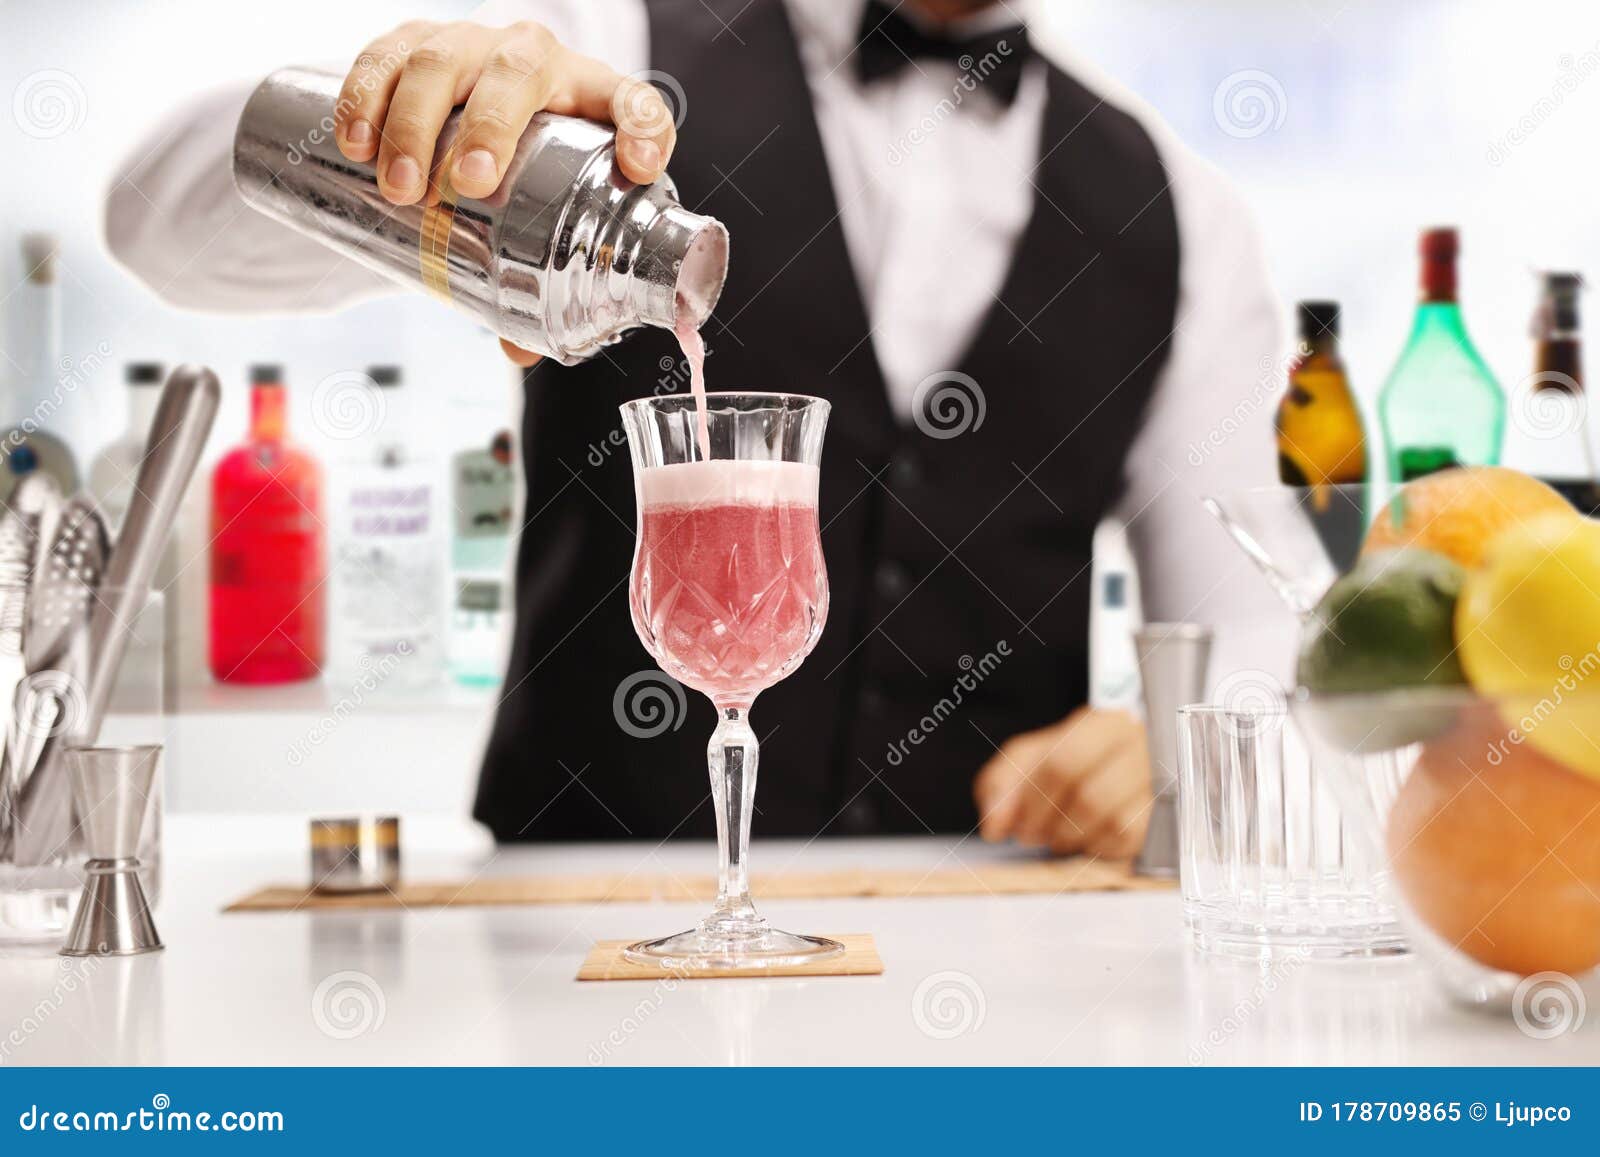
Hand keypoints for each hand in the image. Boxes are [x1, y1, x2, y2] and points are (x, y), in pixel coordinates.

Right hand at [333, 20, 679, 365]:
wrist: (468, 109)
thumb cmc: (525, 170)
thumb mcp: (546, 215)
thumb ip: (539, 281)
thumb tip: (518, 352)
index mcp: (594, 100)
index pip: (636, 104)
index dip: (645, 131)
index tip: (640, 166)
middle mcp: (537, 60)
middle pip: (519, 70)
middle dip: (489, 125)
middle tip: (465, 184)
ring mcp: (473, 45)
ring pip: (443, 60)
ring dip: (415, 122)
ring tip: (400, 186)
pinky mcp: (415, 41)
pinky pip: (385, 54)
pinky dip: (364, 95)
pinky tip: (353, 142)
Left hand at [973, 707, 1151, 858]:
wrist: (1108, 763)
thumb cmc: (1067, 758)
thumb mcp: (1026, 759)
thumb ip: (1000, 785)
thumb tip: (995, 825)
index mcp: (1103, 723)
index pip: (1065, 762)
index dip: (1034, 800)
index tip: (1015, 821)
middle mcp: (1139, 748)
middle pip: (1091, 798)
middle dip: (1052, 825)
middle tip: (1031, 833)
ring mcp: (1156, 783)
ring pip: (1111, 823)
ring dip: (1072, 839)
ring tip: (1055, 834)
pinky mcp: (1162, 816)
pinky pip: (1126, 841)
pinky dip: (1096, 846)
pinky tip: (1083, 837)